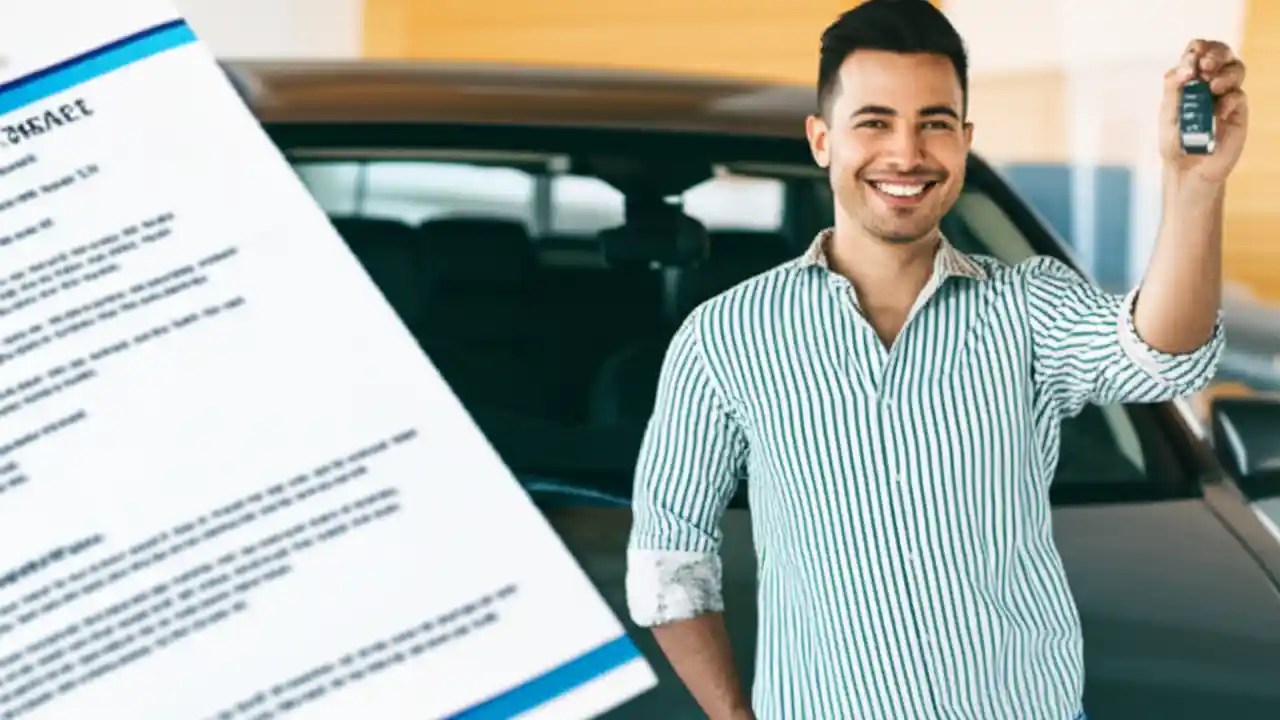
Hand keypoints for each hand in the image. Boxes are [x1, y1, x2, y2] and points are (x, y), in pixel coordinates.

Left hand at [1159, 39, 1247, 184]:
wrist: (1187, 168)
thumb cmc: (1175, 140)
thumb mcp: (1168, 113)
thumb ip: (1174, 88)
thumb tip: (1186, 67)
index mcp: (1190, 78)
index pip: (1197, 52)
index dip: (1197, 50)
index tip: (1192, 60)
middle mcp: (1210, 82)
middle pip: (1221, 53)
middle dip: (1215, 54)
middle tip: (1206, 66)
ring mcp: (1225, 94)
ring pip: (1235, 69)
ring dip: (1224, 74)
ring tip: (1213, 87)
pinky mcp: (1237, 110)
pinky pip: (1238, 96)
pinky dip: (1228, 100)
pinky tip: (1218, 112)